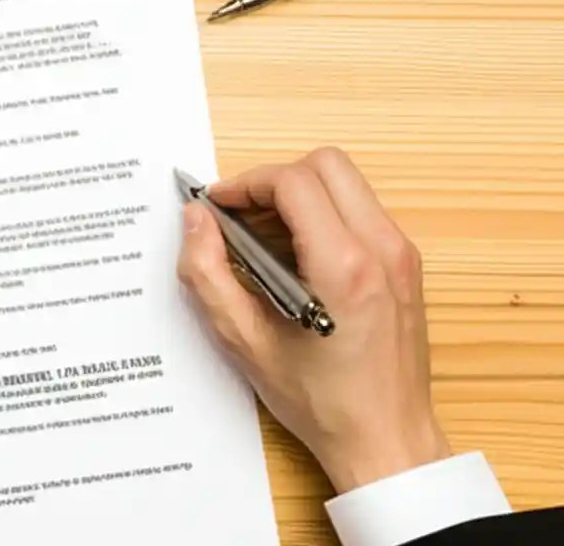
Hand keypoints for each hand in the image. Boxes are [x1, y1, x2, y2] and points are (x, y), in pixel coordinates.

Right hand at [177, 147, 449, 492]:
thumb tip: (195, 220)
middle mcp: (381, 249)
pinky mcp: (407, 265)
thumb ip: (208, 273)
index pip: (293, 182)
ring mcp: (401, 254)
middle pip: (326, 165)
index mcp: (342, 266)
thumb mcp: (245, 341)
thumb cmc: (321, 402)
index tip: (218, 205)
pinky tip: (294, 256)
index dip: (245, 183)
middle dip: (274, 180)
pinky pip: (362, 211)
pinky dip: (323, 215)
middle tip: (240, 215)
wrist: (386, 438)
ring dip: (300, 195)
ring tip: (263, 237)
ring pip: (347, 183)